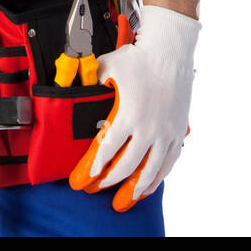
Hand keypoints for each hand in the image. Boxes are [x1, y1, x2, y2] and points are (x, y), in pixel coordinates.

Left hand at [68, 5, 199, 210]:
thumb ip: (90, 80)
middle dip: (111, 180)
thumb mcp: (107, 66)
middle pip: (128, 165)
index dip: (97, 166)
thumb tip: (72, 84)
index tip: (88, 177)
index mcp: (130, 115)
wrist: (171, 51)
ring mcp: (166, 132)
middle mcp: (149, 128)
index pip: (109, 148)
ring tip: (126, 198)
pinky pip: (169, 161)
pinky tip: (150, 185)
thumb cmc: (138, 58)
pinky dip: (158, 176)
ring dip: (137, 187)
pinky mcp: (178, 131)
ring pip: (152, 169)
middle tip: (99, 188)